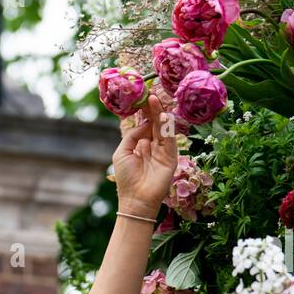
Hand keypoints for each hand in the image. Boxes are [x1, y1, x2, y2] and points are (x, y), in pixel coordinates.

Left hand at [110, 94, 178, 218]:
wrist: (135, 199)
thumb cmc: (126, 178)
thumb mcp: (122, 152)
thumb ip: (132, 136)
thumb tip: (145, 122)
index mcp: (141, 145)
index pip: (145, 125)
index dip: (145, 113)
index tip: (144, 98)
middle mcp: (153, 146)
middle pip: (155, 124)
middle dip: (153, 110)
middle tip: (152, 94)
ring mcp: (163, 152)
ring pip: (163, 129)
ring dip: (160, 115)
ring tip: (155, 101)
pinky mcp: (171, 158)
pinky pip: (170, 140)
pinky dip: (167, 128)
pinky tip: (163, 118)